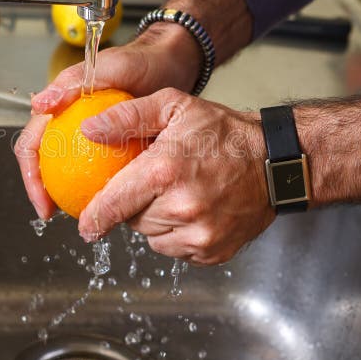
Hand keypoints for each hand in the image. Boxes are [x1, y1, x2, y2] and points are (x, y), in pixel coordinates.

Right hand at [15, 24, 200, 219]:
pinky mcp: (113, 146)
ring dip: (68, 194)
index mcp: (60, 107)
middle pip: (44, 163)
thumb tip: (40, 104)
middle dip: (43, 193)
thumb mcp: (108, 67)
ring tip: (80, 216)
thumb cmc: (140, 61)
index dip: (30, 174)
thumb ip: (74, 82)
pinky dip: (101, 188)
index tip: (42, 199)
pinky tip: (111, 204)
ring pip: (70, 171)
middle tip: (52, 215)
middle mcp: (70, 123)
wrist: (172, 65)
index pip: (32, 143)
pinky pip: (101, 171)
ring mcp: (90, 137)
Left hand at [78, 87, 275, 264]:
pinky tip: (195, 209)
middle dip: (135, 203)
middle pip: (132, 219)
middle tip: (156, 182)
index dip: (93, 217)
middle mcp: (182, 207)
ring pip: (153, 237)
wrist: (276, 161)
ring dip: (156, 220)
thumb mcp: (174, 107)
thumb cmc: (224, 132)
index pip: (113, 203)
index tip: (84, 225)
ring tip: (179, 193)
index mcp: (165, 171)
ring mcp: (200, 234)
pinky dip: (178, 233)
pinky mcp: (212, 252)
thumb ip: (127, 117)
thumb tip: (89, 130)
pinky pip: (177, 249)